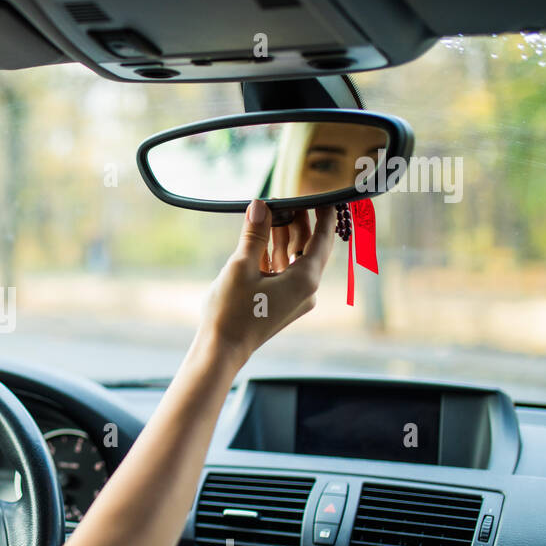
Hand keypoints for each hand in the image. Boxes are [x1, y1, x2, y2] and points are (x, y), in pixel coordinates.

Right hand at [198, 199, 336, 365]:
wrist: (222, 349)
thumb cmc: (232, 312)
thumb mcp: (241, 266)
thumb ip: (254, 234)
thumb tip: (260, 205)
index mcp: (305, 279)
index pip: (322, 239)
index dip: (324, 214)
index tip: (324, 195)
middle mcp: (306, 290)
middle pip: (309, 248)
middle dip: (299, 223)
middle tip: (287, 200)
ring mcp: (294, 299)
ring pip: (295, 260)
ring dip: (284, 238)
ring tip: (271, 215)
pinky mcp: (281, 304)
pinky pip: (284, 273)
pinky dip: (275, 256)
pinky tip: (262, 241)